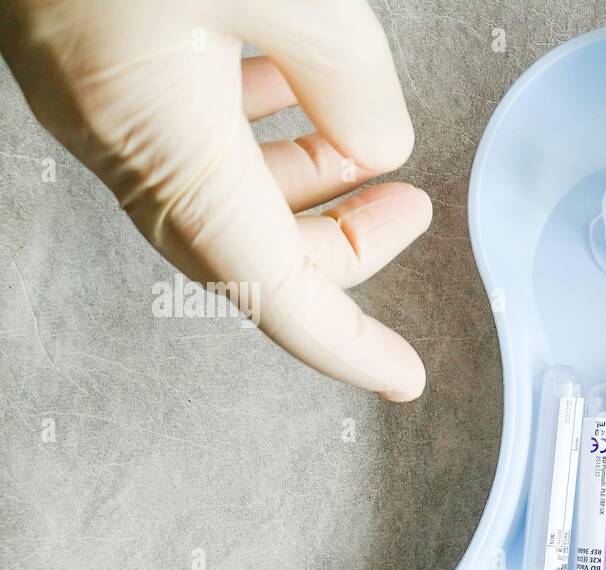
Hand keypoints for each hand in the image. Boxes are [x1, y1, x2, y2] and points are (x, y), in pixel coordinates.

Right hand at [0, 0, 429, 400]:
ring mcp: (103, 104)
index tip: (403, 376)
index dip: (345, 345)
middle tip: (411, 208)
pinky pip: (196, 129)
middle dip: (342, 243)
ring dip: (306, 175)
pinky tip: (292, 75)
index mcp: (164, 141)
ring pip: (226, 187)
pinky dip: (262, 122)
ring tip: (361, 131)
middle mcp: (123, 140)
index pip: (272, 291)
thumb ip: (351, 82)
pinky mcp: (99, 63)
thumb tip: (376, 145)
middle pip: (251, 248)